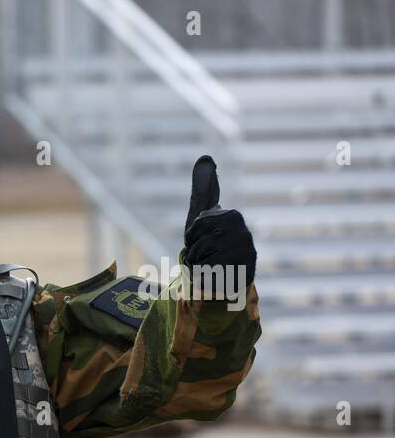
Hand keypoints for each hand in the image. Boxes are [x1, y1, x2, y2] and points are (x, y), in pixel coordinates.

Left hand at [183, 155, 256, 296]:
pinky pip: (209, 277)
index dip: (191, 238)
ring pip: (202, 262)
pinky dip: (205, 280)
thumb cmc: (210, 244)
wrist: (223, 276)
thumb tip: (206, 157)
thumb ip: (203, 188)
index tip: (202, 238)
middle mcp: (243, 233)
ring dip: (199, 268)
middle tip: (206, 254)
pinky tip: (217, 277)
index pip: (194, 228)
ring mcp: (245, 255)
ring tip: (212, 266)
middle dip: (194, 254)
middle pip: (196, 245)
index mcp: (232, 216)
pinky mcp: (243, 275)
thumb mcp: (201, 215)